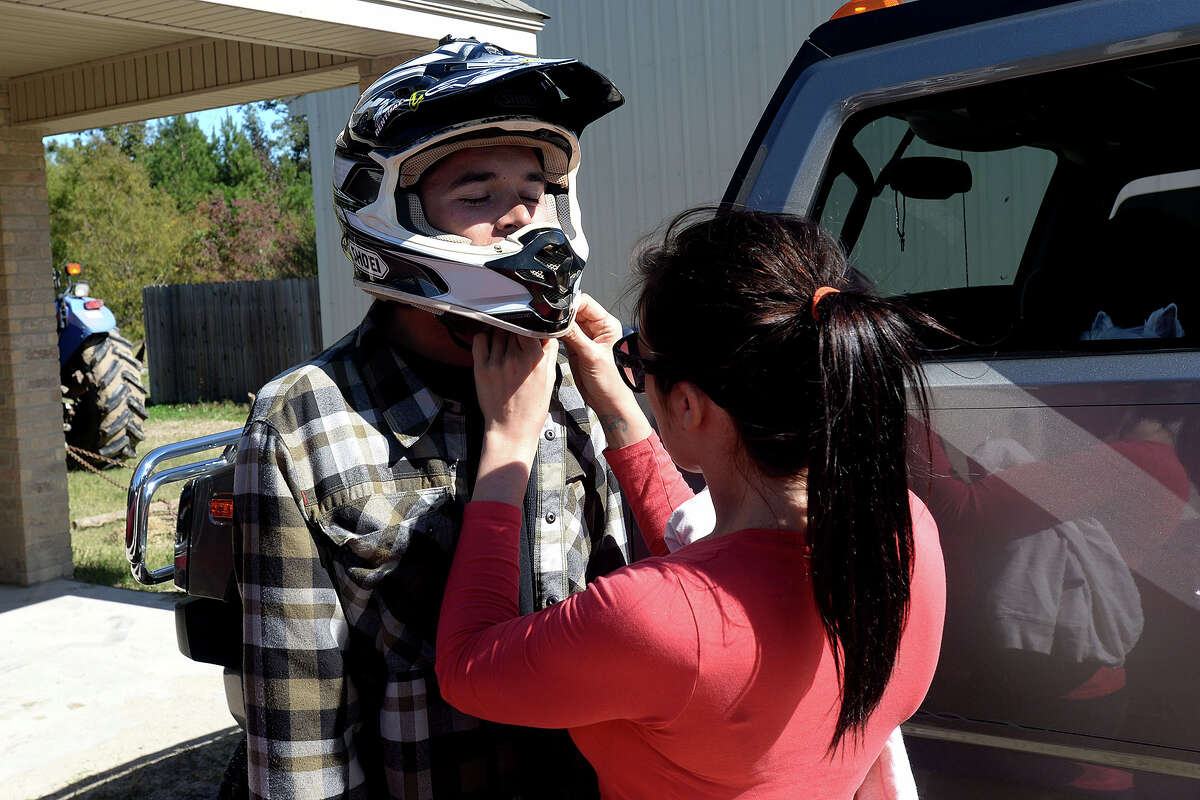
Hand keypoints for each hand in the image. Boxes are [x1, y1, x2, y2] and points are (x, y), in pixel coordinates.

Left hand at [472, 330, 558, 504]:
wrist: (511, 430)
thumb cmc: (532, 408)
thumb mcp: (549, 379)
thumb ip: (548, 353)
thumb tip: (549, 332)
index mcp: (534, 360)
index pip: (531, 326)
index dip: (531, 322)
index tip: (532, 322)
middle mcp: (514, 359)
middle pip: (513, 327)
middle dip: (517, 326)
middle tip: (518, 331)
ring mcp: (496, 363)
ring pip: (497, 331)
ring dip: (501, 329)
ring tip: (506, 336)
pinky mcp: (480, 368)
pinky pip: (479, 340)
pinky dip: (484, 335)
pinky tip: (490, 340)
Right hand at [561, 294, 651, 446]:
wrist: (607, 401)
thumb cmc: (610, 382)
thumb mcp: (591, 356)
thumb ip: (575, 336)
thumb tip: (560, 319)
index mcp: (607, 325)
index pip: (586, 303)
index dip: (570, 304)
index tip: (556, 310)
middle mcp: (597, 328)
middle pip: (575, 311)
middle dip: (561, 315)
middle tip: (549, 321)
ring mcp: (586, 337)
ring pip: (567, 322)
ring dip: (557, 325)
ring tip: (549, 330)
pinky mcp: (576, 347)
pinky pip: (564, 334)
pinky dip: (556, 334)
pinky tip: (550, 336)